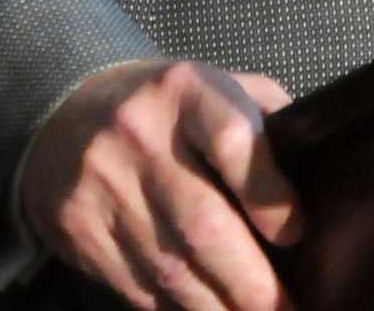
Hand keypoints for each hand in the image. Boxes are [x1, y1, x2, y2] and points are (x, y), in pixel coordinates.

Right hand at [21, 58, 302, 309]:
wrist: (62, 112)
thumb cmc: (165, 104)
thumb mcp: (214, 84)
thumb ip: (263, 117)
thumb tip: (310, 173)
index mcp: (185, 89)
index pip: (234, 140)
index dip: (269, 194)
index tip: (294, 232)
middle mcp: (141, 137)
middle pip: (203, 222)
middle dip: (250, 279)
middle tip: (284, 307)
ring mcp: (106, 187)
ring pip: (170, 267)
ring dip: (218, 305)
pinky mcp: (81, 232)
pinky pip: (137, 287)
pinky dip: (177, 307)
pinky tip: (206, 310)